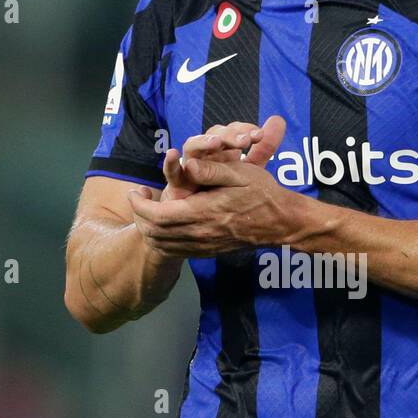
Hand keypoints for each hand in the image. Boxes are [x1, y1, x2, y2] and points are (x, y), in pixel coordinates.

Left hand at [127, 115, 293, 256]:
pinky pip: (176, 251)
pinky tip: (164, 225)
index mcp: (203, 212)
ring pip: (163, 245)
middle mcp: (200, 233)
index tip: (136, 191)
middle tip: (137, 198)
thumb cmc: (263, 193)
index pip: (158, 216)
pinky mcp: (209, 252)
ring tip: (146, 211)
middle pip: (154, 233)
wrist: (281, 222)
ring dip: (148, 230)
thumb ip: (212, 170)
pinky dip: (162, 240)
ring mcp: (204, 246)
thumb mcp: (241, 173)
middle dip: (138, 217)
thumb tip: (186, 165)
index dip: (139, 206)